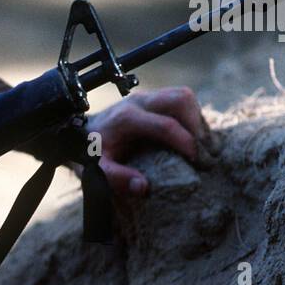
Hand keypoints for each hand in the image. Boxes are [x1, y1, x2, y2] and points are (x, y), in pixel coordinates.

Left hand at [85, 86, 207, 198]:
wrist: (78, 134)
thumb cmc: (88, 152)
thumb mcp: (95, 169)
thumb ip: (116, 178)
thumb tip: (144, 187)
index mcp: (126, 118)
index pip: (166, 125)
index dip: (187, 143)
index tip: (200, 163)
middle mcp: (138, 102)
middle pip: (180, 100)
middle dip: (199, 126)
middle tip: (207, 154)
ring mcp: (147, 98)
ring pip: (183, 97)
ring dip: (199, 121)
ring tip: (205, 148)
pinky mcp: (153, 100)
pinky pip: (181, 101)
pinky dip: (193, 118)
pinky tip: (195, 140)